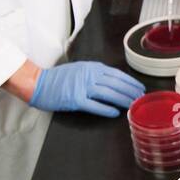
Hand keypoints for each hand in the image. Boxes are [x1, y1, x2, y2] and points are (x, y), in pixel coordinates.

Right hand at [27, 60, 145, 116]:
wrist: (39, 83)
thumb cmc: (59, 78)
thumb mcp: (80, 69)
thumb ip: (96, 74)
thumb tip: (114, 82)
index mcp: (92, 67)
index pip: (117, 74)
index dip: (130, 82)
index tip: (139, 88)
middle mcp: (89, 75)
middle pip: (116, 83)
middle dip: (131, 91)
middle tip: (141, 98)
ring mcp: (82, 87)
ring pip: (108, 93)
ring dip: (123, 99)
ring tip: (132, 105)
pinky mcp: (75, 99)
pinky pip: (94, 105)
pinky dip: (106, 109)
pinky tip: (115, 112)